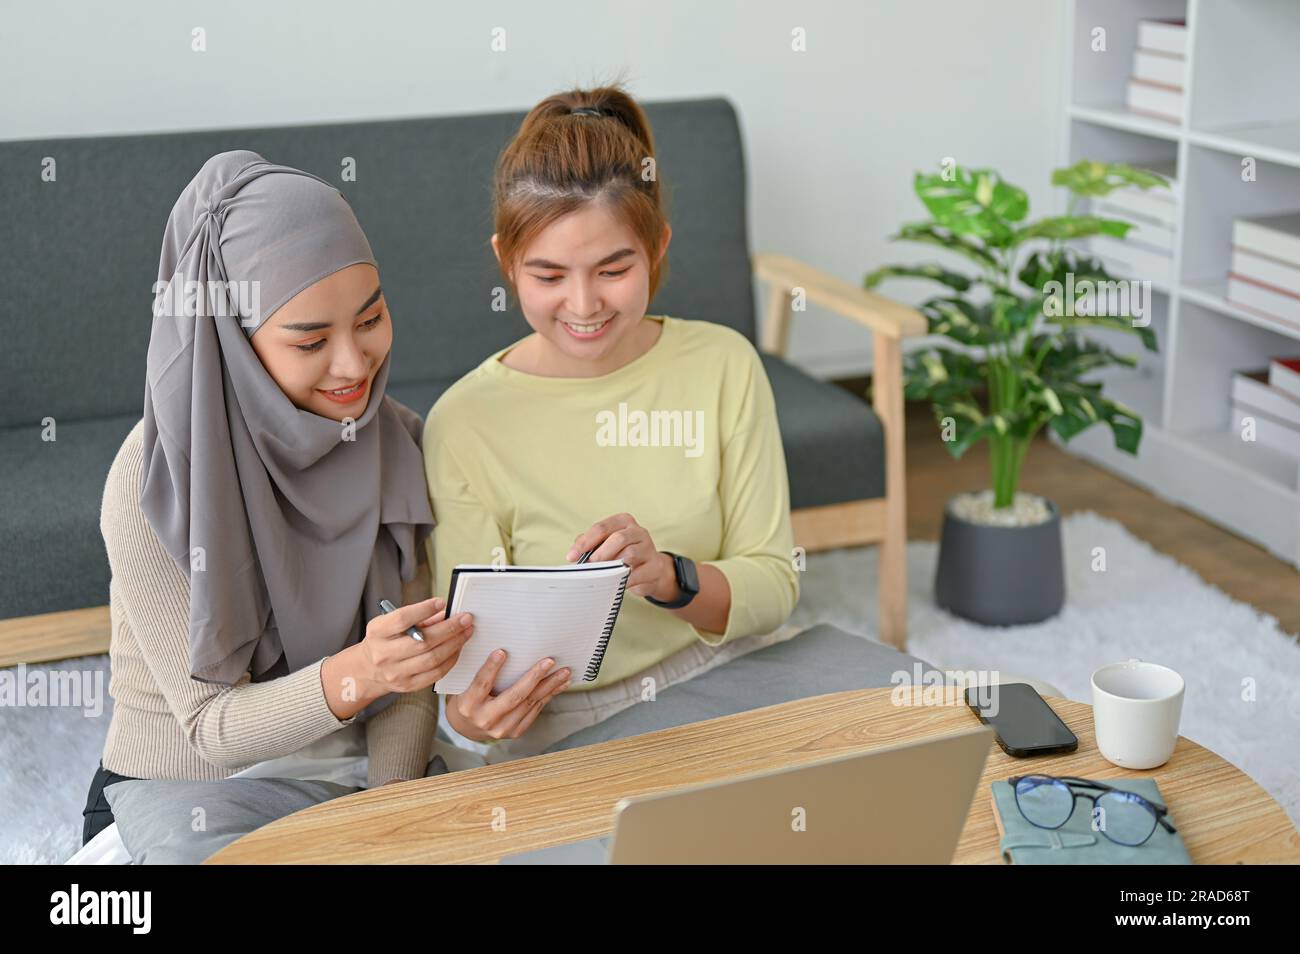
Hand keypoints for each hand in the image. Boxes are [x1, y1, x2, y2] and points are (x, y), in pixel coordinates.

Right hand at [357, 596, 473, 696]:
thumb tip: (445, 611)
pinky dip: (450, 659)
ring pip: (432, 658)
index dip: (423, 610)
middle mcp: (384, 654)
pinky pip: (435, 673)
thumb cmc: (384, 641)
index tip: (441, 602)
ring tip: (466, 632)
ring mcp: (396, 673)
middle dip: (449, 628)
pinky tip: (458, 648)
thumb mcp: (390, 624)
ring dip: (454, 644)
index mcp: (377, 632)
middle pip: (423, 641)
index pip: (402, 619)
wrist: (368, 670)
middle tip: (465, 618)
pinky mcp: (408, 686)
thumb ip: (416, 617)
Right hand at [445, 650, 571, 741]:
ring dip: (550, 686)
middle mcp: (486, 719)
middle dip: (534, 677)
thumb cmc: (467, 699)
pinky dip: (549, 696)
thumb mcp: (464, 686)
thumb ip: (478, 672)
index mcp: (469, 704)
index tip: (502, 652)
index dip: (491, 668)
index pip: (481, 684)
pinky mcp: (515, 732)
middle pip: (514, 696)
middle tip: (549, 661)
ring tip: (564, 672)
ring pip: (530, 703)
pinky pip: (535, 710)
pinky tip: (560, 685)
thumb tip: (502, 649)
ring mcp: (502, 728)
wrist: (467, 729)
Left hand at [565, 512, 677, 600]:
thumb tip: (574, 554)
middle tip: (589, 566)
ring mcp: (649, 548)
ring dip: (612, 567)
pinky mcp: (654, 567)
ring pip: (629, 555)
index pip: (601, 528)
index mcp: (623, 521)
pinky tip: (615, 584)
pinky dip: (623, 580)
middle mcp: (638, 531)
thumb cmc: (622, 555)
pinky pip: (636, 574)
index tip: (571, 557)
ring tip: (601, 576)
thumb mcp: (605, 545)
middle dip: (600, 554)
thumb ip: (589, 544)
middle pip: (618, 539)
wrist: (650, 571)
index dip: (585, 542)